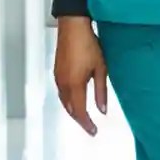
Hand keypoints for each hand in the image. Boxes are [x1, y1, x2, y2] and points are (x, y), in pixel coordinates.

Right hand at [53, 16, 107, 135]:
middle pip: (69, 109)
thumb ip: (101, 91)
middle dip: (79, 120)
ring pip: (63, 102)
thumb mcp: (100, 69)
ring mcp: (58, 78)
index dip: (86, 124)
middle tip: (90, 127)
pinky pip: (61, 93)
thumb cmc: (88, 45)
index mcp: (74, 85)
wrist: (73, 27)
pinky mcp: (57, 72)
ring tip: (83, 117)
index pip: (79, 112)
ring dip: (73, 111)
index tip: (93, 132)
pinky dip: (68, 101)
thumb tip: (102, 109)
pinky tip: (75, 100)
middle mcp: (63, 84)